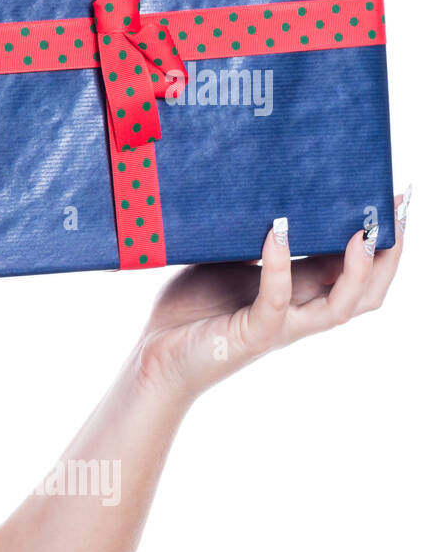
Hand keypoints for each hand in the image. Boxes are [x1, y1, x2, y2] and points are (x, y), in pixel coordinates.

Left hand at [134, 189, 408, 405]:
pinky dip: (280, 266)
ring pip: (342, 306)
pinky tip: (279, 234)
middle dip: (390, 253)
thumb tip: (265, 196)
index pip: (353, 267)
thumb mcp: (226, 264)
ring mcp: (280, 327)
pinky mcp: (252, 335)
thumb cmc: (190, 311)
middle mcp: (299, 312)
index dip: (382, 239)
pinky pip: (276, 301)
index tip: (396, 198)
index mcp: (299, 293)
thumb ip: (250, 239)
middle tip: (399, 210)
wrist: (154, 355)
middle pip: (367, 291)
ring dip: (359, 270)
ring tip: (362, 233)